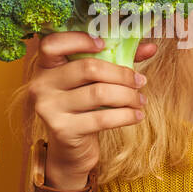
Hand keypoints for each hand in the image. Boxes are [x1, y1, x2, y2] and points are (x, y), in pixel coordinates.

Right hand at [26, 33, 154, 184]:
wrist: (70, 151)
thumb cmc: (83, 109)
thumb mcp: (94, 82)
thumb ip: (117, 60)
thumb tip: (151, 46)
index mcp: (45, 67)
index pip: (52, 43)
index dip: (79, 40)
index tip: (104, 45)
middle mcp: (41, 85)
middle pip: (87, 68)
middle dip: (121, 74)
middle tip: (140, 81)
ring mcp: (49, 109)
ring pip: (99, 93)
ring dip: (128, 96)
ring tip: (140, 100)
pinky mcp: (63, 130)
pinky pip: (102, 118)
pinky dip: (126, 116)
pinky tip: (137, 115)